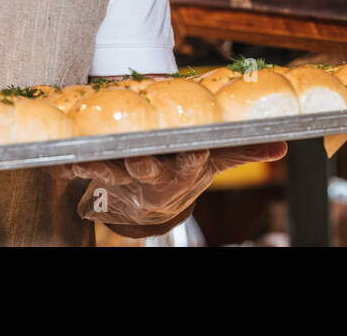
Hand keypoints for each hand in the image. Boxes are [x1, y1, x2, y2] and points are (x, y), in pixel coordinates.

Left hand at [63, 141, 286, 235]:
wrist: (150, 202)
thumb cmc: (184, 169)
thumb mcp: (214, 160)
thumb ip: (244, 151)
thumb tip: (283, 145)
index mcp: (184, 170)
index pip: (192, 162)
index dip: (194, 157)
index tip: (197, 150)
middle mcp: (155, 177)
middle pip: (149, 171)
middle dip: (144, 166)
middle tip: (139, 159)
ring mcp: (126, 178)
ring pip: (113, 172)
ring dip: (102, 167)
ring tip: (90, 159)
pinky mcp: (102, 176)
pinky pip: (84, 172)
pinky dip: (72, 167)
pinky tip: (63, 161)